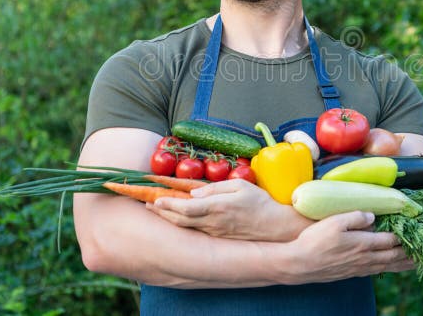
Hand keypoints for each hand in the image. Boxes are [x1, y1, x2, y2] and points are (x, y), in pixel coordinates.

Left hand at [145, 179, 311, 240]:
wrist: (275, 227)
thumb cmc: (260, 202)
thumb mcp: (240, 186)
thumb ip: (215, 188)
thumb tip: (194, 192)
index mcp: (217, 207)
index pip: (185, 207)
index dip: (168, 205)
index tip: (155, 199)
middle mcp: (212, 222)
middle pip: (180, 219)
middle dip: (162, 212)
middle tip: (147, 204)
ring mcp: (214, 232)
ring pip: (186, 227)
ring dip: (169, 219)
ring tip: (157, 211)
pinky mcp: (218, 238)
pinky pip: (195, 231)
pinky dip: (182, 224)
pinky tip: (177, 219)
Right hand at [281, 211, 414, 283]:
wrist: (299, 264)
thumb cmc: (315, 241)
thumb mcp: (334, 222)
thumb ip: (355, 217)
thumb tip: (373, 214)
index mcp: (364, 244)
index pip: (393, 239)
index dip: (408, 234)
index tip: (421, 228)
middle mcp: (366, 258)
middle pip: (395, 256)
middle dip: (413, 252)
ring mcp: (360, 267)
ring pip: (388, 266)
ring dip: (405, 263)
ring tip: (418, 262)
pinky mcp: (352, 272)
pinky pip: (378, 270)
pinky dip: (390, 269)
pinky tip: (391, 266)